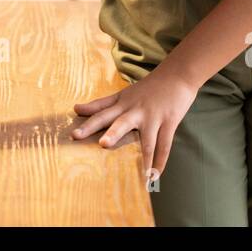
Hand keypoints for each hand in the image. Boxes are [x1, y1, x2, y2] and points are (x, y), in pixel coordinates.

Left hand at [72, 68, 197, 183]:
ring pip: (146, 137)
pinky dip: (160, 161)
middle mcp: (135, 110)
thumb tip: (75, 108)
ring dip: (143, 155)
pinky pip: (164, 145)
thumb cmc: (148, 87)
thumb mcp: (123, 93)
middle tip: (102, 144)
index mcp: (122, 103)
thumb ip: (100, 103)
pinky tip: (154, 175)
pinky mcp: (169, 122)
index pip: (102, 112)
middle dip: (112, 133)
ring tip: (141, 174)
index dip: (88, 122)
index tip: (73, 135)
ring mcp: (153, 117)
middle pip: (121, 122)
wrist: (177, 75)